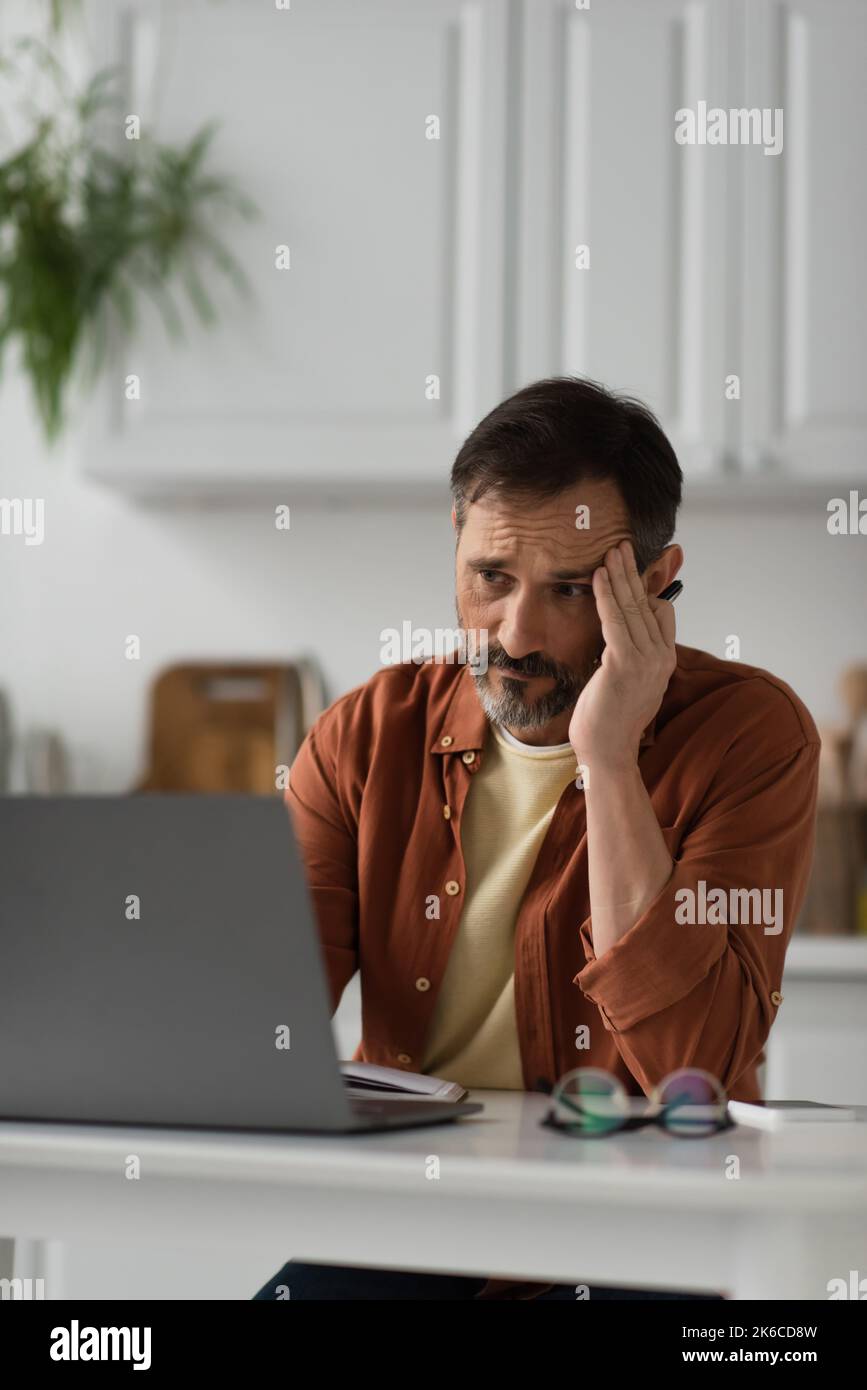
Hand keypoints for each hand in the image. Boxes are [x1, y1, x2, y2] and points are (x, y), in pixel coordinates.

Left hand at [568, 540, 676, 770]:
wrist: (606, 752)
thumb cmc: (609, 719)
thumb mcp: (626, 681)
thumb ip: (629, 655)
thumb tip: (619, 632)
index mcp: (665, 660)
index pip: (661, 612)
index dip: (644, 588)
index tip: (627, 567)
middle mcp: (662, 657)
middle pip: (648, 603)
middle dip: (633, 572)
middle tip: (621, 546)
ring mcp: (647, 660)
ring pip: (633, 607)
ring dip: (619, 576)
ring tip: (609, 552)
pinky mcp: (625, 664)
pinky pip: (615, 620)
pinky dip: (606, 595)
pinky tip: (597, 576)